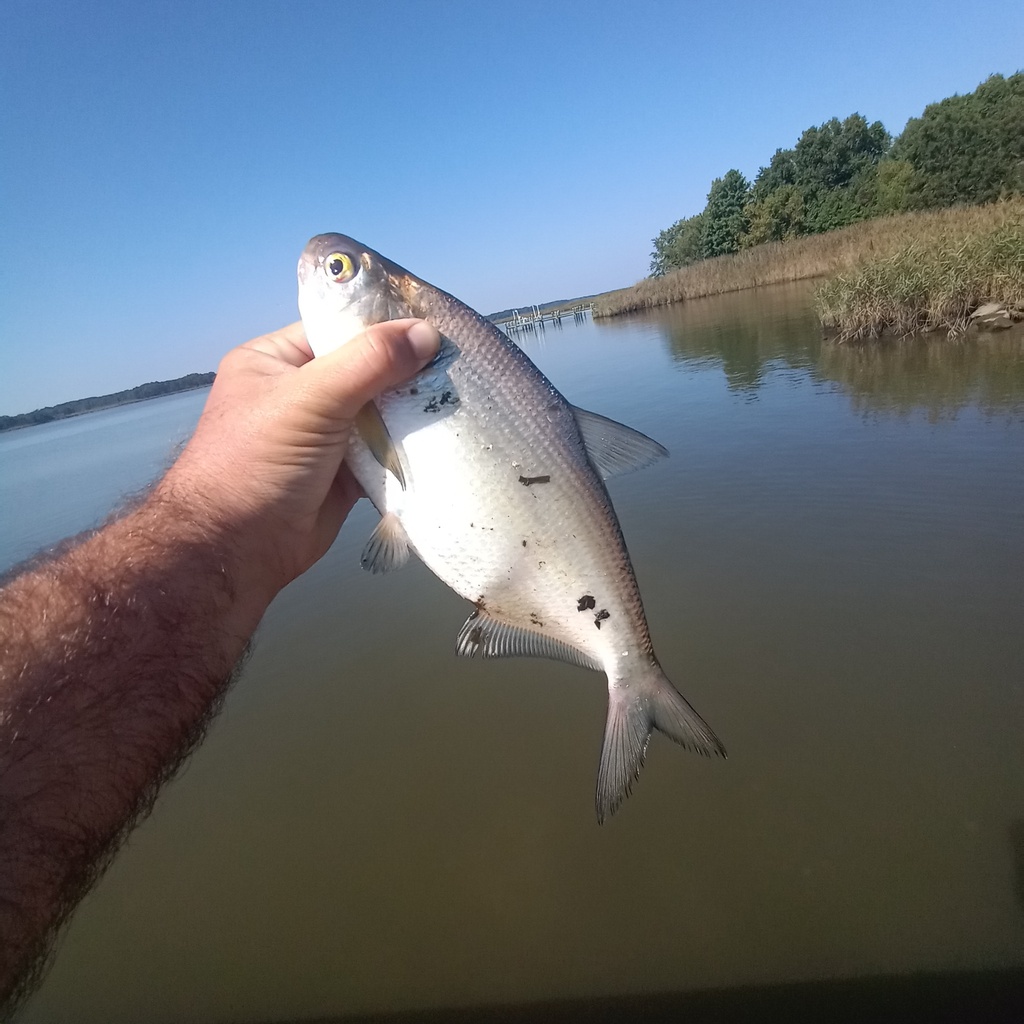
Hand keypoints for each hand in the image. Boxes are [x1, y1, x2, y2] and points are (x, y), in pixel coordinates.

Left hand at [156, 318, 439, 604]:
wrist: (237, 550)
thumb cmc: (258, 462)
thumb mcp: (310, 398)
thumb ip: (368, 362)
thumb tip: (428, 332)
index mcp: (275, 360)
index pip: (339, 328)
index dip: (385, 325)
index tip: (437, 324)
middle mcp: (300, 392)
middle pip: (366, 370)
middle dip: (408, 371)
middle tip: (459, 363)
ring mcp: (324, 435)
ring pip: (380, 412)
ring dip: (413, 411)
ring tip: (461, 397)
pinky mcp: (345, 472)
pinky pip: (385, 451)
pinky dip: (408, 448)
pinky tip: (446, 436)